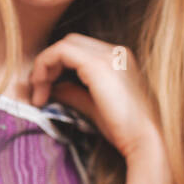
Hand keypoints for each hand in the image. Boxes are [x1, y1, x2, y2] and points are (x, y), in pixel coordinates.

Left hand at [25, 34, 162, 163]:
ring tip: (39, 94)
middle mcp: (115, 51)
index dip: (58, 66)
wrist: (144, 140)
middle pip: (71, 43)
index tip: (46, 92)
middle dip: (50, 63)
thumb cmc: (125, 130)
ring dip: (45, 66)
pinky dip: (44, 66)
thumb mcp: (94, 106)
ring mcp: (108, 55)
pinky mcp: (97, 64)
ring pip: (64, 44)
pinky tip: (41, 90)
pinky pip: (60, 52)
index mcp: (120, 59)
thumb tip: (52, 89)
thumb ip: (74, 93)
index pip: (80, 51)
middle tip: (39, 91)